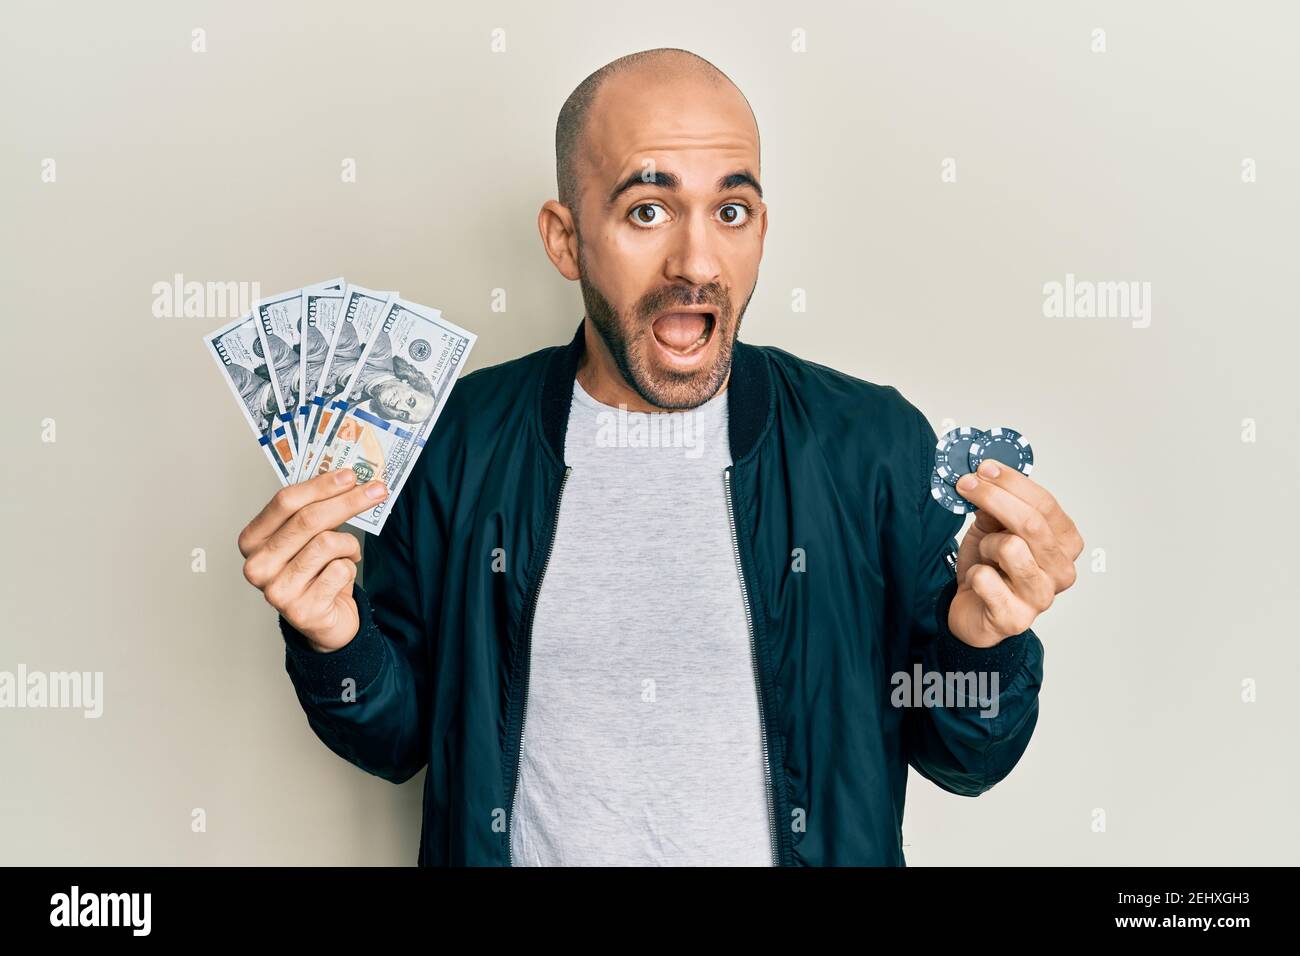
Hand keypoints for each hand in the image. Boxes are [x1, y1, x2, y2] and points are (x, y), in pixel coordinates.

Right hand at [237, 469, 388, 651]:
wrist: (324, 620)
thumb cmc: (314, 572)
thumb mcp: (306, 538)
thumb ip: (314, 510)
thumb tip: (345, 478)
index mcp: (252, 541)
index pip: (285, 502)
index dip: (321, 485)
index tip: (350, 475)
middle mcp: (257, 566)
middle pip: (308, 520)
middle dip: (348, 501)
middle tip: (377, 490)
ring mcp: (277, 591)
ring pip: (327, 543)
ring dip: (348, 544)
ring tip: (349, 552)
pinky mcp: (302, 610)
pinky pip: (340, 570)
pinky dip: (350, 568)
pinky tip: (341, 577)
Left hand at [946, 460, 1082, 647]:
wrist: (973, 611)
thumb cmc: (990, 567)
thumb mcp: (992, 529)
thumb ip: (996, 507)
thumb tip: (985, 478)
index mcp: (1065, 543)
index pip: (1045, 504)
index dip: (1012, 482)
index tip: (983, 468)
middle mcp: (1062, 570)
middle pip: (1031, 523)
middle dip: (993, 498)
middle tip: (965, 485)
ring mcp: (1042, 596)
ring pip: (1011, 548)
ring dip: (986, 543)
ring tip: (984, 554)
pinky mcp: (1015, 618)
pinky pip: (986, 580)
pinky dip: (973, 574)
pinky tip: (977, 580)